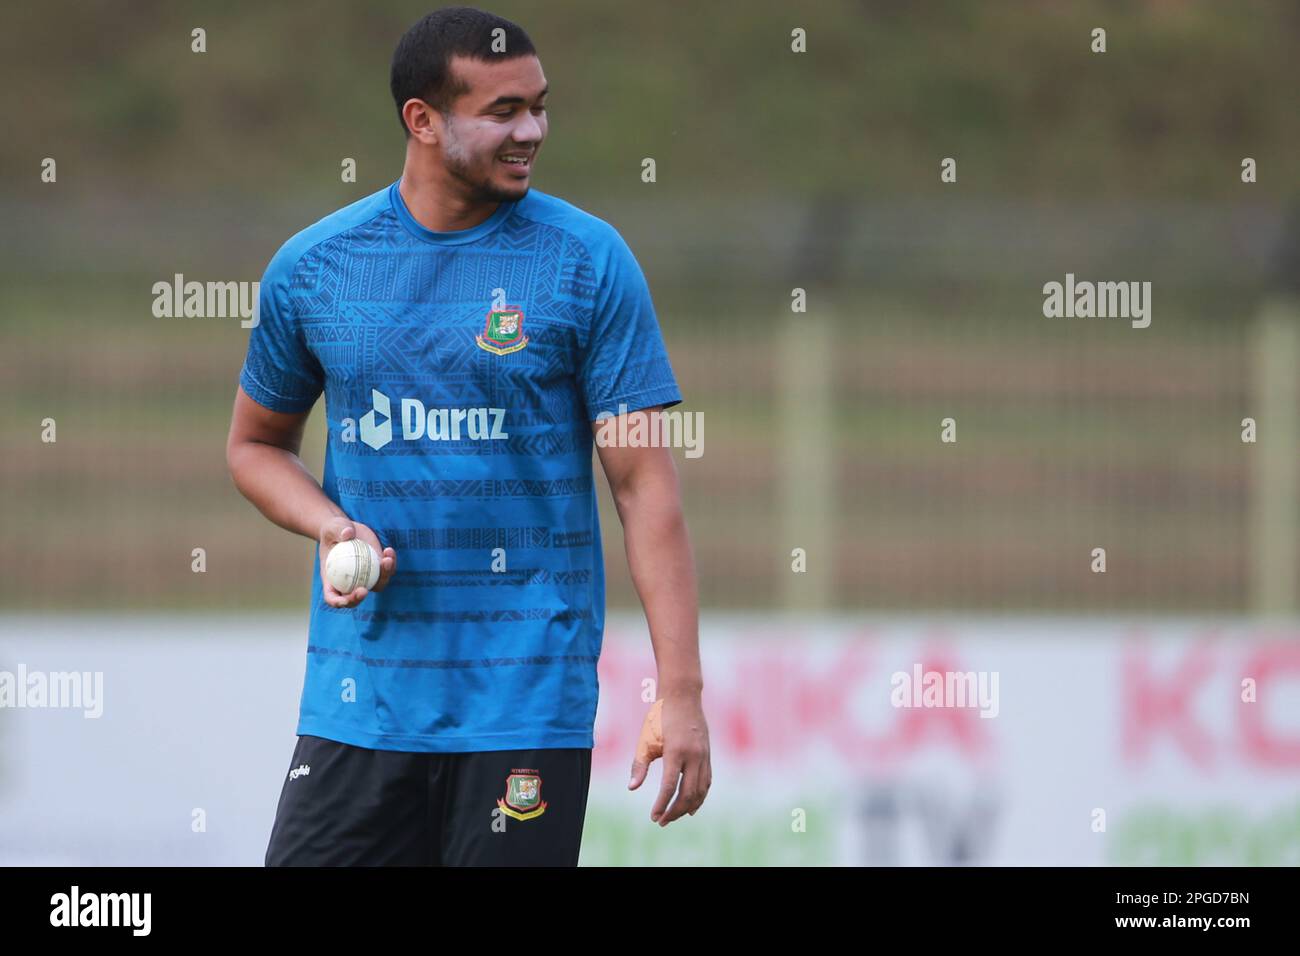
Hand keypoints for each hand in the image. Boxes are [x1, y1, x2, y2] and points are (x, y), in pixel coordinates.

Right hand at [318, 515, 396, 608]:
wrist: (346, 529)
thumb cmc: (333, 530)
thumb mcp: (331, 527)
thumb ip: (338, 530)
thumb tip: (348, 534)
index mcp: (331, 581)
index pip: (333, 599)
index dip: (341, 602)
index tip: (346, 594)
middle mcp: (349, 583)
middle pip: (357, 598)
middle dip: (361, 597)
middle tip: (365, 588)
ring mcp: (365, 577)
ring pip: (377, 585)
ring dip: (384, 575)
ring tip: (386, 559)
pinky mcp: (377, 568)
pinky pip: (386, 569)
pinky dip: (389, 562)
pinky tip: (389, 550)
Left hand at [628, 692, 710, 825]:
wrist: (682, 697)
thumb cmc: (659, 718)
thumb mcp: (646, 740)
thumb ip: (639, 765)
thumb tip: (632, 788)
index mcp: (676, 752)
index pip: (669, 787)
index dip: (662, 805)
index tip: (654, 817)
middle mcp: (694, 755)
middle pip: (688, 793)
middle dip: (675, 811)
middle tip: (662, 821)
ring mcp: (704, 755)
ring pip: (701, 790)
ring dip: (688, 807)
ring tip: (675, 816)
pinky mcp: (708, 754)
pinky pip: (707, 781)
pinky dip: (700, 795)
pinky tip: (692, 804)